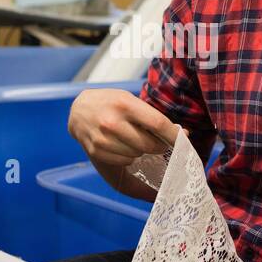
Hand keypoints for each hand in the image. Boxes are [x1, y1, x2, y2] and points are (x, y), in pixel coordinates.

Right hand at [68, 88, 183, 168]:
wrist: (78, 110)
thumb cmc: (110, 103)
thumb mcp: (129, 100)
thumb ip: (151, 116)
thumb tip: (181, 134)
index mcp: (125, 104)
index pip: (158, 124)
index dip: (174, 135)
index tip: (184, 140)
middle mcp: (112, 122)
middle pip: (149, 144)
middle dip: (158, 146)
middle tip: (158, 142)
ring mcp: (102, 139)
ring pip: (137, 155)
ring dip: (141, 151)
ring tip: (133, 140)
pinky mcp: (96, 151)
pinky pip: (124, 161)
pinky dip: (128, 157)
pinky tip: (121, 145)